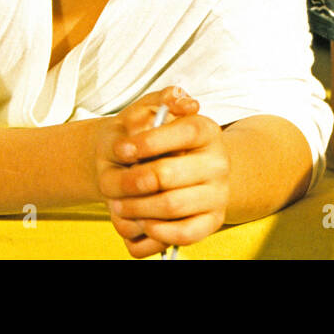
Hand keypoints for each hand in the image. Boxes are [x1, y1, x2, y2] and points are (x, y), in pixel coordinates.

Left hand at [95, 86, 229, 257]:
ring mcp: (217, 195)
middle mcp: (218, 163)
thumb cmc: (156, 141)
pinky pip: (182, 235)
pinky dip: (155, 232)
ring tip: (120, 204)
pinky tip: (143, 221)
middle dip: (132, 181)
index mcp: (207, 131)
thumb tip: (179, 98)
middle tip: (114, 184)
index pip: (185, 131)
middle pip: (168, 174)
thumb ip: (162, 99)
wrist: (177, 171)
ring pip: (171, 207)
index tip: (121, 149)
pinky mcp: (211, 223)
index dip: (148, 142)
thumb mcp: (154, 112)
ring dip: (136, 208)